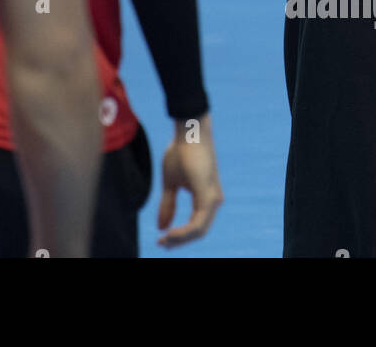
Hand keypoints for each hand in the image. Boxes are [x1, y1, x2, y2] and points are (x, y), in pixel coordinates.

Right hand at [156, 112, 223, 247]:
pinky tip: (170, 233)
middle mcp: (214, 200)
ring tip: (164, 240)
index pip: (197, 225)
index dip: (180, 235)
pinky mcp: (208, 196)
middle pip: (199, 231)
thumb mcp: (171, 183)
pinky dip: (184, 232)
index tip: (161, 239)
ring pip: (199, 230)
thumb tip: (161, 227)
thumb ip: (168, 204)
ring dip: (181, 238)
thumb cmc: (181, 152)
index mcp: (207, 197)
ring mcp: (213, 199)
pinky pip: (198, 222)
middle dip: (180, 240)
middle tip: (162, 244)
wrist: (189, 131)